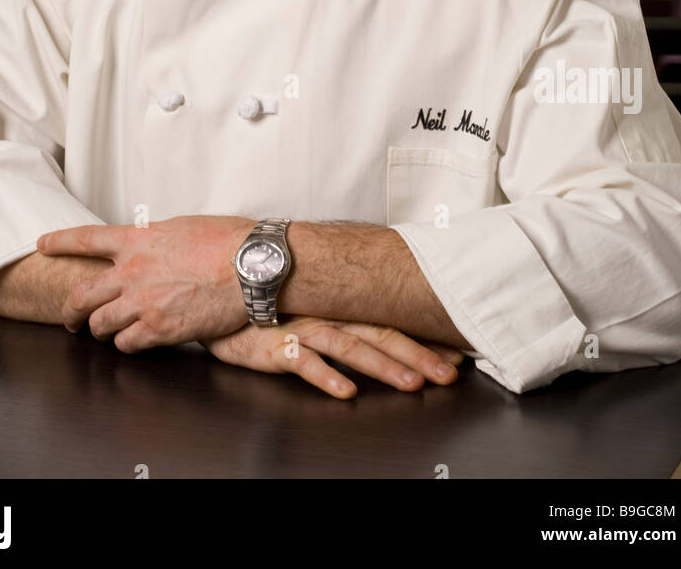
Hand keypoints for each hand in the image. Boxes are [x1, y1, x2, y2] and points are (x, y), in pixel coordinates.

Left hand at [36, 215, 254, 351]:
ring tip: (105, 333)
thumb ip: (156, 239)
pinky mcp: (160, 329)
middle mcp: (133, 270)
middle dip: (70, 310)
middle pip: (81, 294)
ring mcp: (144, 302)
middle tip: (70, 317)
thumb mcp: (183, 227)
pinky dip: (125, 344)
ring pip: (100, 324)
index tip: (42, 244)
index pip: (86, 238)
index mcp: (139, 239)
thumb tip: (148, 247)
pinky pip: (126, 343)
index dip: (59, 242)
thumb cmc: (228, 242)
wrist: (251, 265)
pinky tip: (134, 341)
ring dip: (99, 331)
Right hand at [200, 315, 464, 398]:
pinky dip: (326, 377)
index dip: (424, 339)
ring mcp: (303, 329)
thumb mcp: (315, 306)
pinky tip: (346, 391)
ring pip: (350, 347)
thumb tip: (388, 333)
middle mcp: (329, 315)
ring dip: (383, 366)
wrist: (224, 288)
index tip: (456, 354)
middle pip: (380, 335)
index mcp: (342, 307)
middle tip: (449, 374)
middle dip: (418, 355)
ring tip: (411, 384)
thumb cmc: (272, 302)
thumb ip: (347, 316)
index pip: (392, 322)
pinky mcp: (276, 345)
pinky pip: (303, 362)